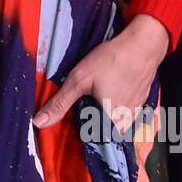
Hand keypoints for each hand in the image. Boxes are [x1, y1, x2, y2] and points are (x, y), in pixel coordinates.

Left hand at [32, 13, 168, 135]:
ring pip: (113, 119)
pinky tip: (110, 86)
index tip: (73, 115)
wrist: (143, 44)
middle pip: (102, 128)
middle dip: (90, 118)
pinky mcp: (141, 101)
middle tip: (85, 99)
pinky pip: (124, 109)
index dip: (79, 127)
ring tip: (98, 91)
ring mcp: (136, 112)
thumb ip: (59, 104)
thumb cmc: (111, 61)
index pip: (90, 138)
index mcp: (111, 124)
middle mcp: (126, 124)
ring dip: (103, 110)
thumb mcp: (79, 80)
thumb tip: (38, 123)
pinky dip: (115, 101)